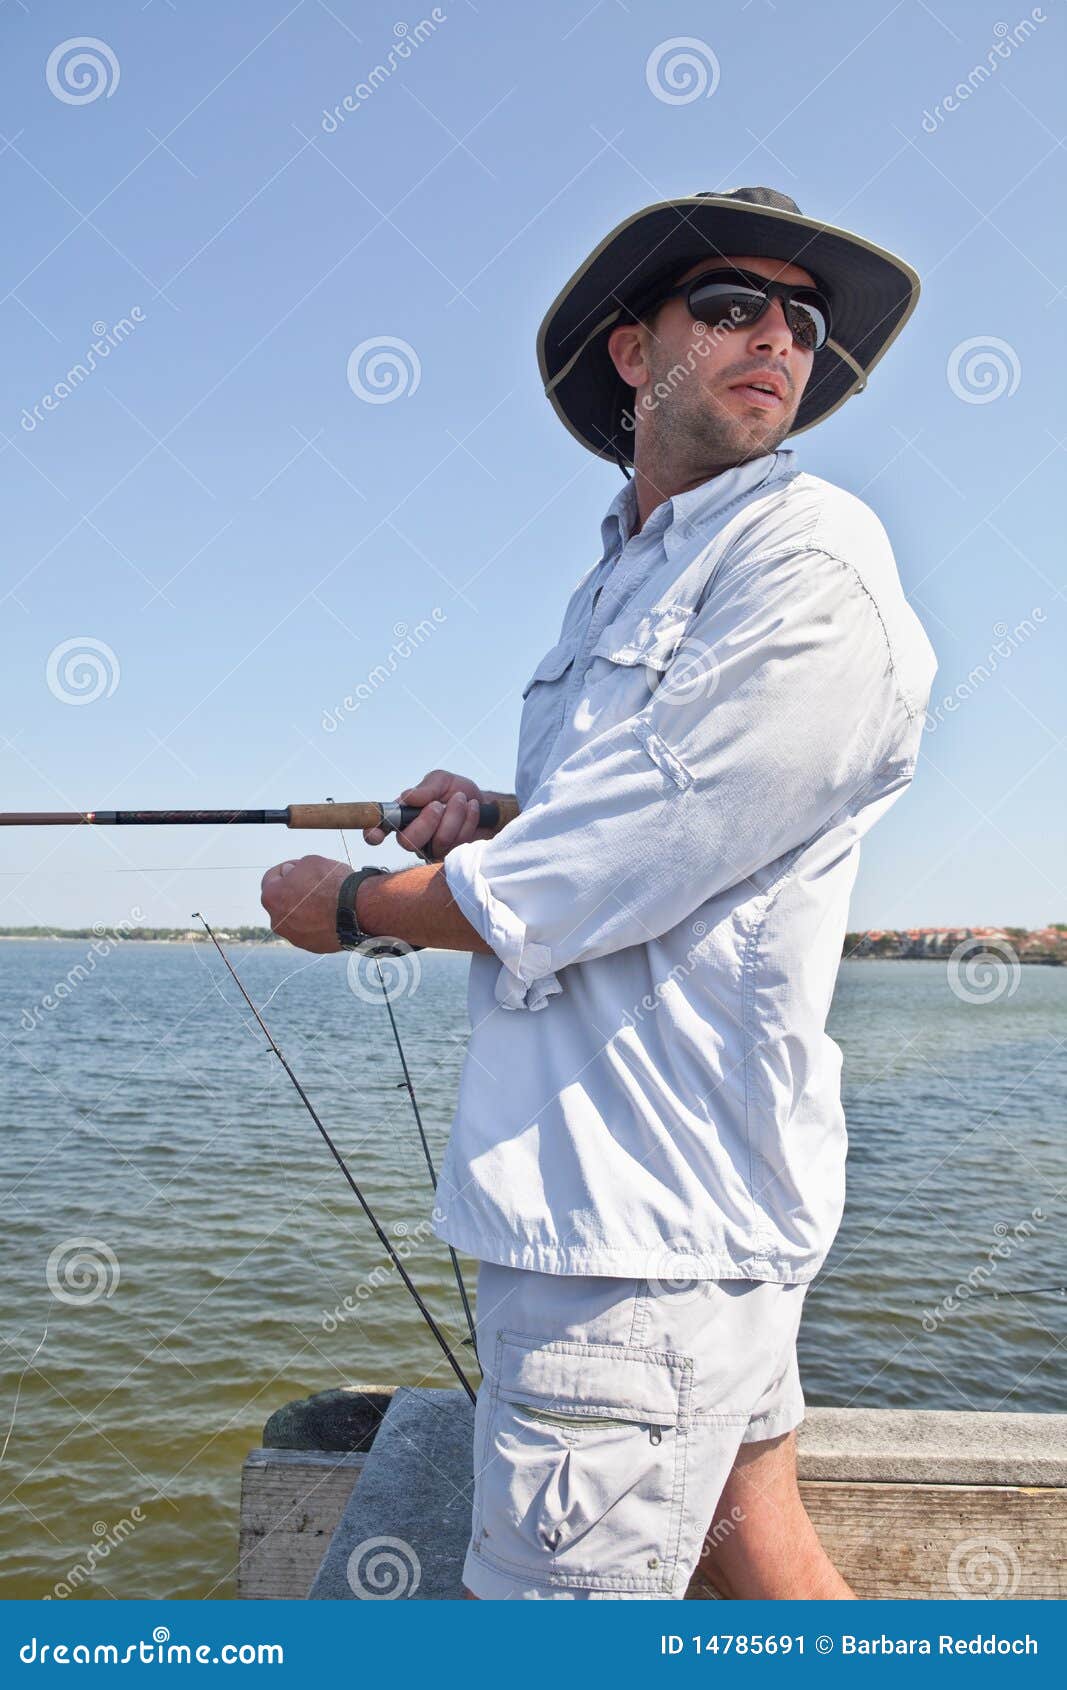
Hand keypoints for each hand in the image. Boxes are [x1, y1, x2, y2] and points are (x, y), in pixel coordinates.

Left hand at [260, 854, 348, 952]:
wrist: (358, 909)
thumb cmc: (332, 882)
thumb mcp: (310, 862)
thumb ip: (295, 869)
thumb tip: (291, 874)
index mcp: (271, 897)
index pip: (272, 877)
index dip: (287, 868)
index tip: (299, 867)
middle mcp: (277, 921)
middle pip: (282, 901)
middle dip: (294, 891)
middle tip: (314, 884)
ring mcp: (294, 937)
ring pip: (296, 919)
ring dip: (306, 910)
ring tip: (326, 900)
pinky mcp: (312, 947)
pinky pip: (311, 931)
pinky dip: (318, 923)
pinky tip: (332, 914)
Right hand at [362, 769, 492, 860]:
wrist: (487, 805)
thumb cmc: (458, 792)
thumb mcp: (442, 780)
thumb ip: (426, 787)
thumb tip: (410, 798)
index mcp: (405, 816)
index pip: (381, 828)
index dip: (374, 833)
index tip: (375, 835)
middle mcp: (415, 835)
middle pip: (407, 841)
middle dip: (426, 821)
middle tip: (439, 805)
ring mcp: (433, 849)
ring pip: (438, 841)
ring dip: (454, 815)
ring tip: (462, 800)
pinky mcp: (452, 856)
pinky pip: (458, 842)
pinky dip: (468, 820)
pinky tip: (472, 809)